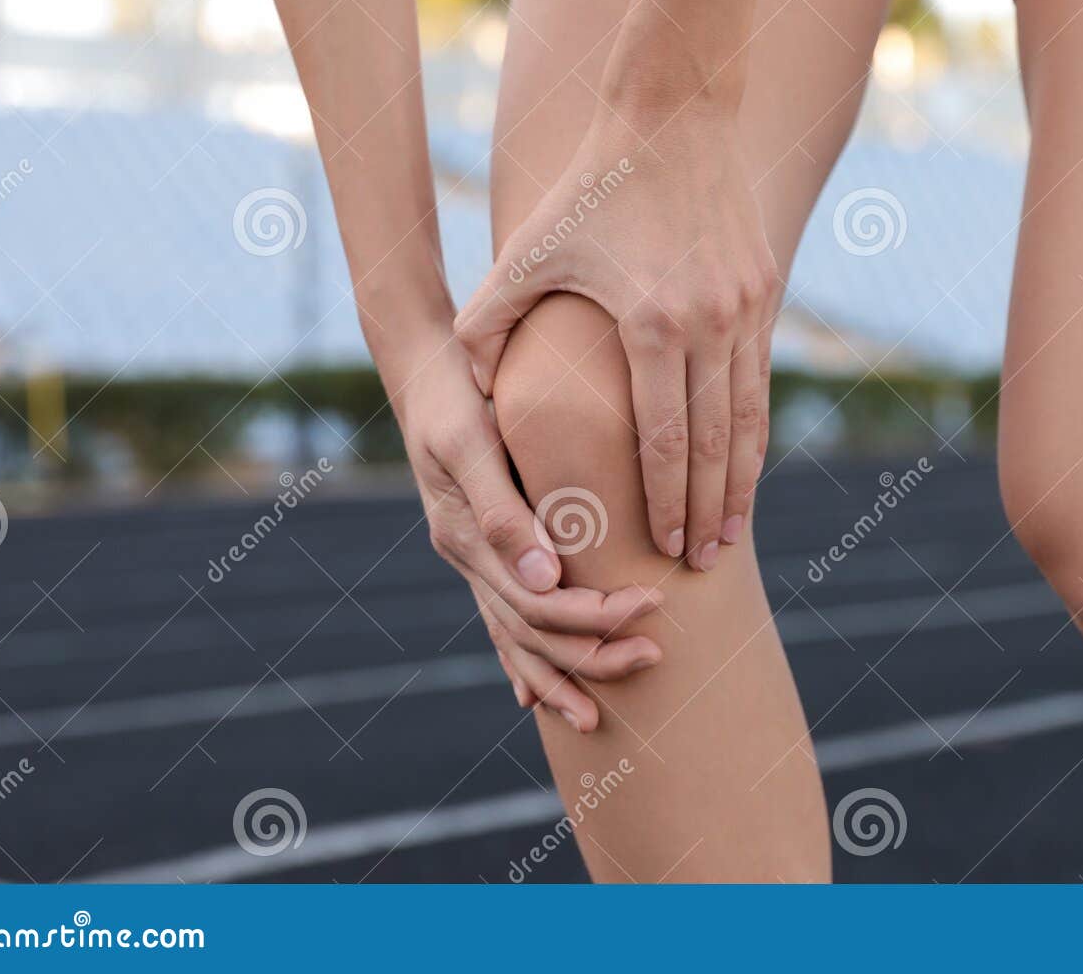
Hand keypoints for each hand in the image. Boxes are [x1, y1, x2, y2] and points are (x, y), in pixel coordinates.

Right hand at [383, 331, 663, 731]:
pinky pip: (499, 623)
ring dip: (561, 675)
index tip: (653, 603)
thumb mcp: (473, 442)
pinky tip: (538, 697)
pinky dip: (520, 663)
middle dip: (593, 653)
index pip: (537, 604)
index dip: (595, 615)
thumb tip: (547, 580)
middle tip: (655, 653)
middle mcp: (466, 558)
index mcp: (466, 537)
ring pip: (514, 640)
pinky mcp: (482, 551)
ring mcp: (470, 559)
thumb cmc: (456, 397)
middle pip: (531, 633)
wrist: (427, 372)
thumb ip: (504, 511)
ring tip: (607, 709)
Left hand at [456, 108, 776, 570]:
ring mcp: (745, 309)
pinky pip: (760, 381)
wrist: (673, 116)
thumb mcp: (527, 251)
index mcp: (650, 324)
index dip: (662, 502)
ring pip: (748, 419)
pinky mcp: (764, 292)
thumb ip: (487, 322)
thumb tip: (462, 386)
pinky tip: (746, 464)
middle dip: (705, 512)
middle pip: (712, 444)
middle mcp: (709, 324)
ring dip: (741, 482)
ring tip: (729, 532)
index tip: (660, 548)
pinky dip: (754, 431)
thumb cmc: (590, 188)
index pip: (661, 439)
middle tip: (699, 562)